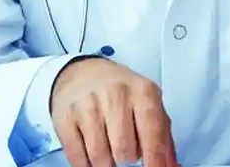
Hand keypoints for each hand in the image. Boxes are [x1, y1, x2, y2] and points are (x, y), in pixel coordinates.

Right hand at [50, 57, 178, 166]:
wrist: (83, 72)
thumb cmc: (122, 92)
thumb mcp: (149, 105)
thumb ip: (163, 137)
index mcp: (144, 92)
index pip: (153, 136)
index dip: (155, 161)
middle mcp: (117, 95)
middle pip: (125, 152)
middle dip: (126, 157)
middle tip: (123, 145)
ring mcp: (89, 104)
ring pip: (100, 158)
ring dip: (105, 162)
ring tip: (108, 145)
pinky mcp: (66, 116)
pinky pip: (77, 157)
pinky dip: (85, 163)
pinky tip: (90, 149)